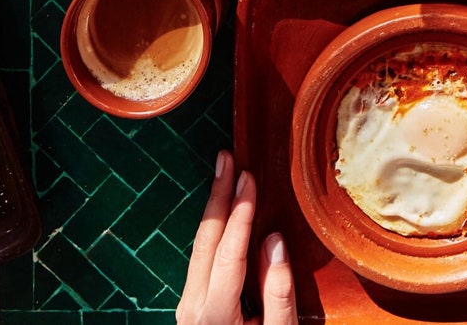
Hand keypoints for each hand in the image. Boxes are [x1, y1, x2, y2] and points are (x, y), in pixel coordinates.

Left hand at [177, 150, 297, 324]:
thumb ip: (278, 295)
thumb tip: (274, 243)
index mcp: (214, 314)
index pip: (229, 252)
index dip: (240, 213)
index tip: (248, 177)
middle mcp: (193, 307)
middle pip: (205, 240)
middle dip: (218, 197)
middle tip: (226, 157)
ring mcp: (188, 307)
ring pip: (198, 247)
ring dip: (214, 209)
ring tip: (224, 174)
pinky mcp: (192, 307)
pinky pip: (201, 259)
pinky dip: (214, 230)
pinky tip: (224, 213)